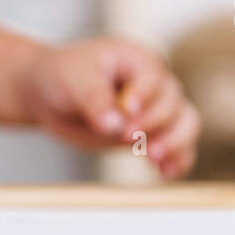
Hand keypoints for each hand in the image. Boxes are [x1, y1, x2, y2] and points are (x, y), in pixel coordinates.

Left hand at [22, 38, 200, 178]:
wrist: (49, 95)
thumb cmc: (63, 77)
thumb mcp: (73, 81)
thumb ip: (94, 100)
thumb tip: (114, 125)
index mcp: (137, 60)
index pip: (154, 77)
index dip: (144, 97)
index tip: (127, 110)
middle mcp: (153, 83)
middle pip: (173, 103)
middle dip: (154, 123)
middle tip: (127, 137)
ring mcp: (154, 110)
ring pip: (185, 123)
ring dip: (175, 142)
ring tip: (154, 157)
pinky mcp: (149, 135)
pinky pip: (177, 147)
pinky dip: (177, 160)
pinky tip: (166, 173)